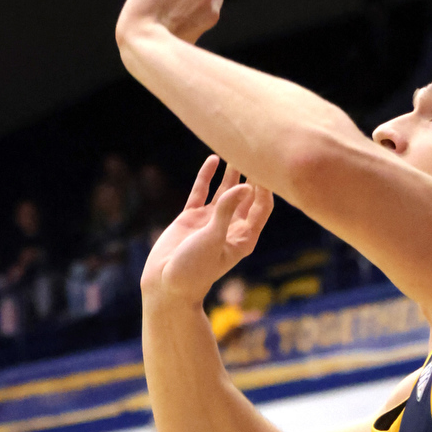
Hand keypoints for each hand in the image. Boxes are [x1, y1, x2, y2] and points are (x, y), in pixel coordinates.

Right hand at [141, 156, 272, 315]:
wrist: (165, 284)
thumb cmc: (194, 270)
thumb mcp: (212, 240)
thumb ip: (225, 211)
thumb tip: (244, 186)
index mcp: (243, 238)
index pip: (261, 207)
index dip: (265, 187)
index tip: (266, 166)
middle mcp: (229, 227)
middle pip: (246, 195)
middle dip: (252, 175)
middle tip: (257, 149)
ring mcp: (210, 221)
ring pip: (224, 190)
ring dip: (232, 171)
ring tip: (238, 147)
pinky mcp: (191, 217)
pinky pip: (201, 191)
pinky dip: (207, 176)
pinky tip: (213, 159)